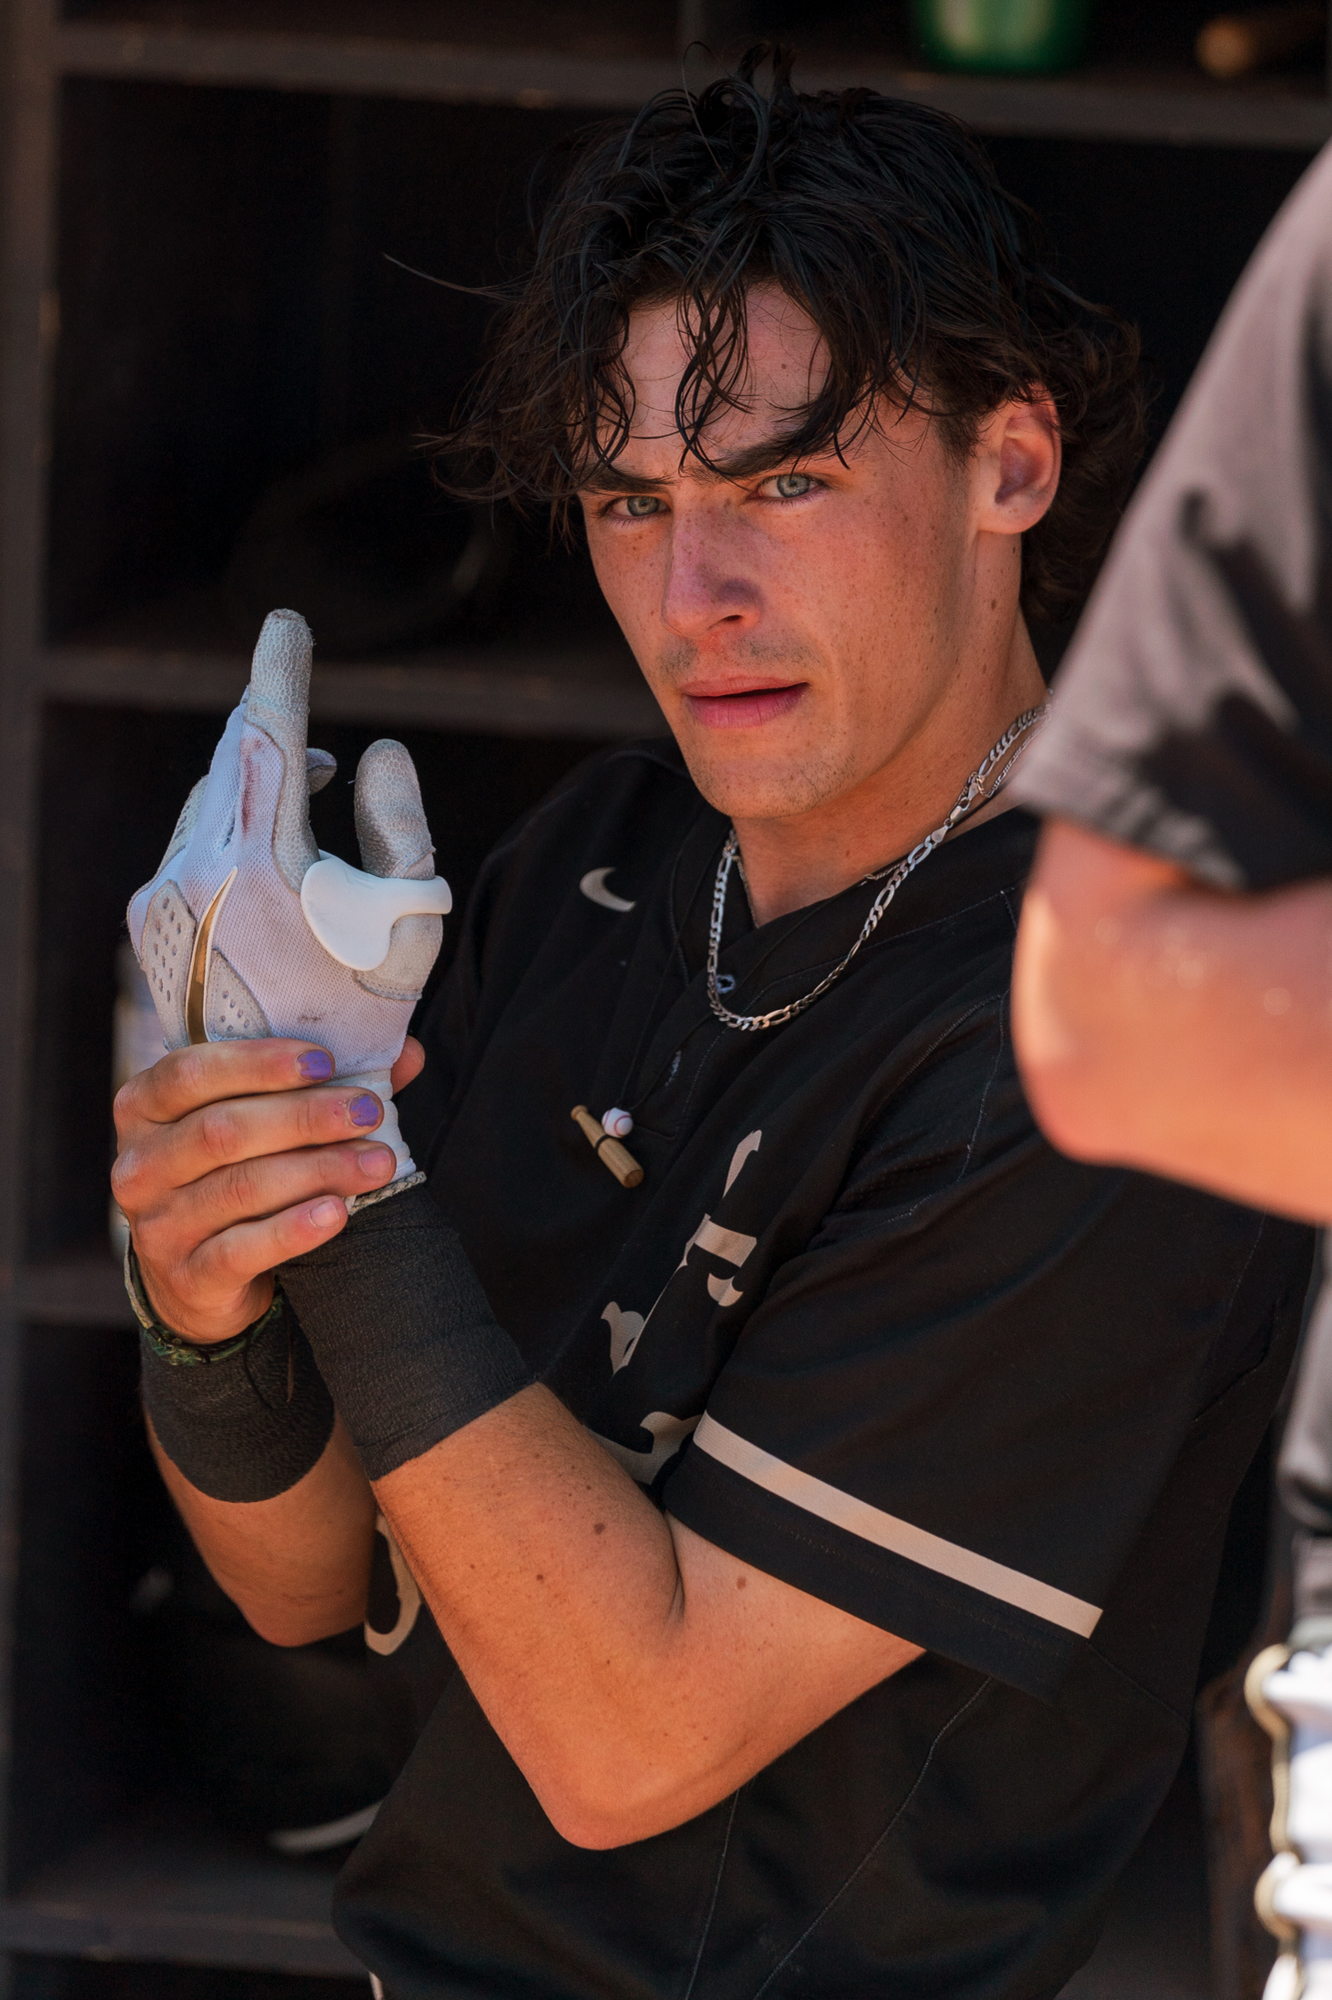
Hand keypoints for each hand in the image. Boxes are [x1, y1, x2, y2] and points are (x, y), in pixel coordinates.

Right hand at [112, 1035, 424, 1342]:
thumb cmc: (233, 1176)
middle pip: (224, 1130)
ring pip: (240, 1188)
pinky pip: (241, 1250)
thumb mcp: (256, 1125)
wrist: (197, 1277)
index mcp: (145, 1107)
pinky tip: (337, 1212)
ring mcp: (156, 1224)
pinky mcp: (185, 1276)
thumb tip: (406, 1054)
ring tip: (376, 1162)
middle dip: (307, 1117)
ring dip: (318, 1170)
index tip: (326, 1062)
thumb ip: (320, 1086)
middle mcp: (139, 1163)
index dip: (260, 1063)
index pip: (192, 1072)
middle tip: (368, 1111)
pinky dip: (293, 1229)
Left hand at [126, 608, 450, 1180]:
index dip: (280, 671)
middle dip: (269, 718)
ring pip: (209, 799)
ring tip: (311, 778)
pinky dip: (234, 816)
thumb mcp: (412, 920)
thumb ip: (402, 827)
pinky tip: (275, 836)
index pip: (266, 736)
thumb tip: (375, 754)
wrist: (287, 1104)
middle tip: (292, 679)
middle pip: (230, 760)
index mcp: (258, 866)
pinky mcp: (152, 919)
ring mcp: (162, 897)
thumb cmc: (364, 1014)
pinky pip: (193, 838)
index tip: (287, 622)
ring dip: (258, 774)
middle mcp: (193, 873)